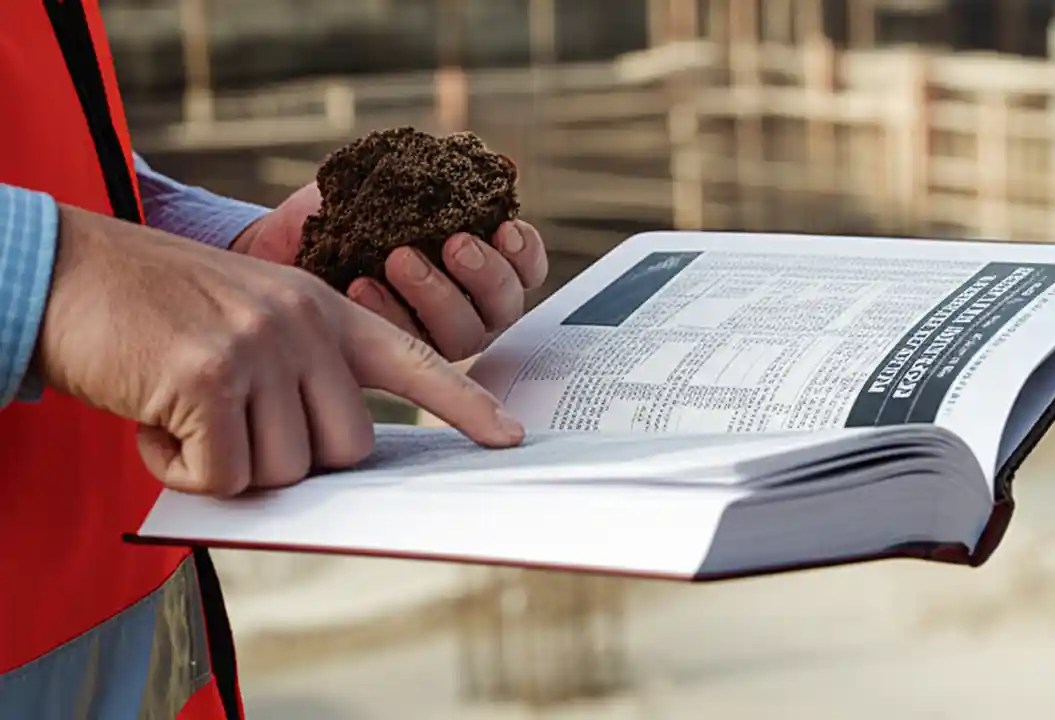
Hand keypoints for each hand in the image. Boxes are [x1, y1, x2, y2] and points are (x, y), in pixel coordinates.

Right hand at [38, 205, 524, 496]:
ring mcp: (259, 346)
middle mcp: (304, 323)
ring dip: (224, 464)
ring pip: (282, 472)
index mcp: (325, 308)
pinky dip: (180, 471)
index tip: (511, 436)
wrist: (67, 273)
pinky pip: (221, 477)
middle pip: (344, 449)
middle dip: (287, 461)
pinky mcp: (209, 377)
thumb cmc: (159, 310)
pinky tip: (152, 421)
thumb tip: (326, 460)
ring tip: (181, 411)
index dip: (465, 404)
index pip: (415, 358)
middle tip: (227, 425)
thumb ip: (301, 374)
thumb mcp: (250, 319)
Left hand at [233, 182, 548, 359]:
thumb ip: (437, 178)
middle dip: (485, 274)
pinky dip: (389, 315)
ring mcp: (430, 338)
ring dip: (439, 296)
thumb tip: (498, 162)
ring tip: (399, 259)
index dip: (524, 252)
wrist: (275, 243)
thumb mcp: (388, 182)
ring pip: (464, 334)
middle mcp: (464, 306)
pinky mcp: (389, 360)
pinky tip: (361, 285)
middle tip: (454, 243)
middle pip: (504, 305)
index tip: (503, 227)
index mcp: (476, 263)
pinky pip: (408, 352)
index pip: (525, 267)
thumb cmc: (340, 212)